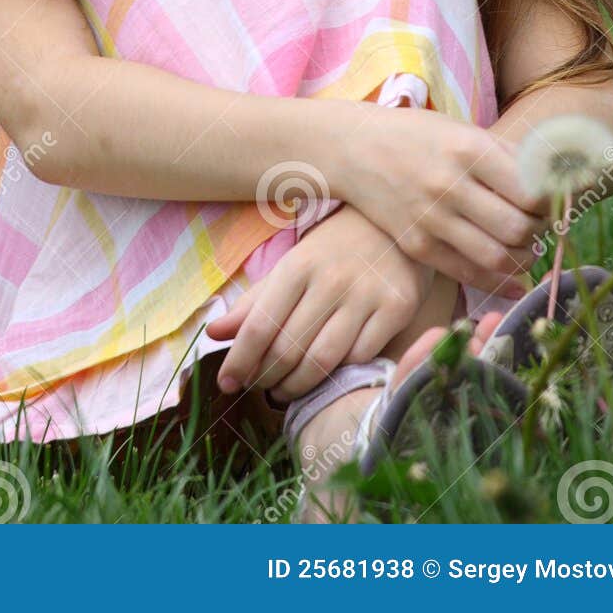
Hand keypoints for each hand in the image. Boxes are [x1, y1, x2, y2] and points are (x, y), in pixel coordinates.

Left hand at [205, 206, 432, 400]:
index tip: (226, 385)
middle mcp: (332, 279)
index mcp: (297, 265)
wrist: (395, 221)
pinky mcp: (399, 308)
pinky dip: (340, 373)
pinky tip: (328, 374)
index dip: (240, 361)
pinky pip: (362, 358)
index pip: (260, 326)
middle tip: (260, 387)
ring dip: (298, 386)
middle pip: (289, 349)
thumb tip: (213, 333)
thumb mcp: (292, 265)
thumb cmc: (334, 249)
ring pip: (324, 361)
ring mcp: (368, 295)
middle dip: (267, 378)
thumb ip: (254, 302)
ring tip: (286, 390)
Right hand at [340, 105, 548, 296]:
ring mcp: (431, 218)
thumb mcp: (462, 130)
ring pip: (498, 257)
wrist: (352, 148)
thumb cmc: (416, 135)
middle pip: (519, 229)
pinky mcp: (416, 244)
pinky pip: (468, 273)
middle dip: (539, 233)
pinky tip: (510, 275)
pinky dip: (498, 280)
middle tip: (539, 226)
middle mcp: (450, 184)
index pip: (532, 192)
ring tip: (523, 246)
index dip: (551, 203)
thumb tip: (556, 185)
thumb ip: (507, 157)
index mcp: (469, 149)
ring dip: (522, 258)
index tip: (551, 202)